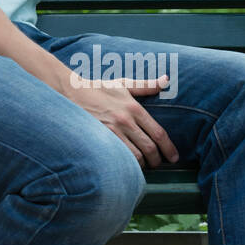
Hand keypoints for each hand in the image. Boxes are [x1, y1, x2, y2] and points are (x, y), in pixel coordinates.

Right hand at [63, 73, 179, 168]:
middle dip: (157, 159)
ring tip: (144, 164)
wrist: (70, 92)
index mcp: (134, 108)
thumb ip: (146, 85)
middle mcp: (125, 120)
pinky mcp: (100, 138)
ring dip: (143, 164)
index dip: (169, 148)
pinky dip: (127, 164)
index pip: (158, 133)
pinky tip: (128, 165)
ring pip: (135, 156)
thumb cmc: (98, 88)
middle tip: (158, 163)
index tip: (174, 156)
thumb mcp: (123, 84)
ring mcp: (112, 131)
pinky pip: (119, 157)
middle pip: (150, 148)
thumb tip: (166, 80)